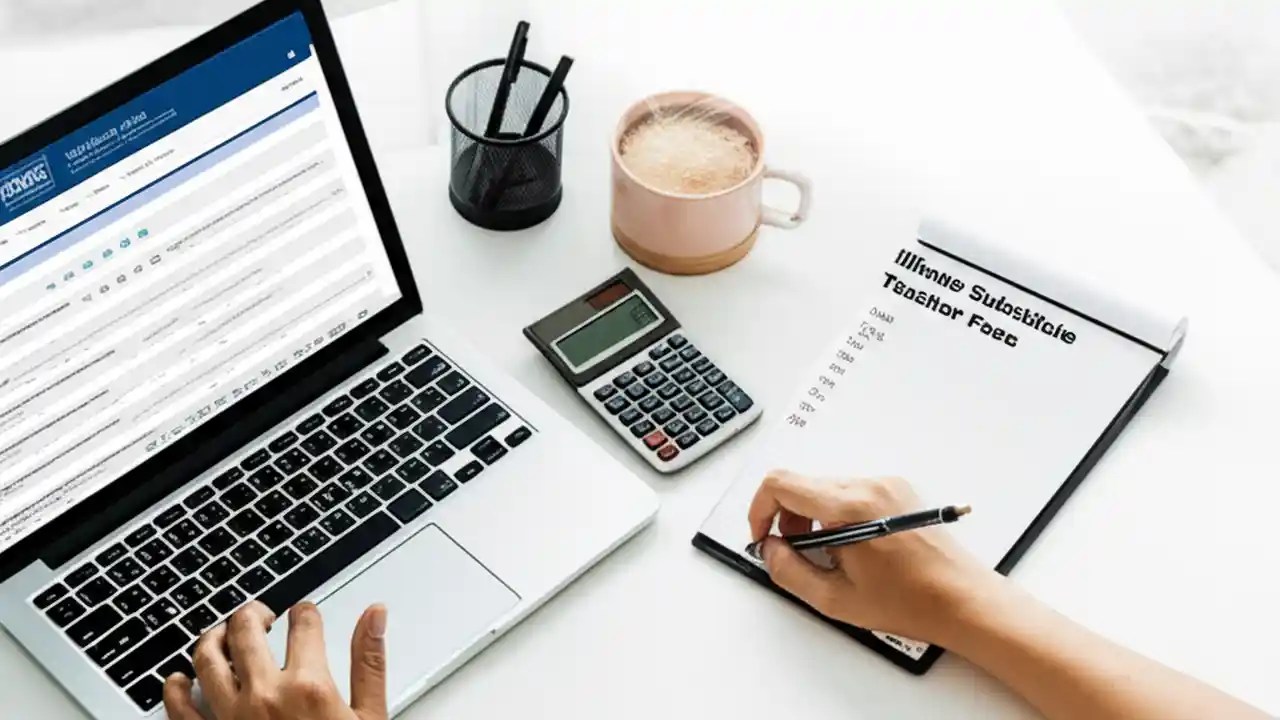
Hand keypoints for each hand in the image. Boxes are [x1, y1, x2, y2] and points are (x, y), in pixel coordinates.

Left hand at [162, 601, 388, 719]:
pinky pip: (177, 706)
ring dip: (214, 638)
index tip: (305, 614)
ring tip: (225, 637)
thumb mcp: (368, 719)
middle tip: (262, 616)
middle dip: (255, 613)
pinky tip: (180, 680)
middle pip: (247, 628)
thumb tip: (375, 615)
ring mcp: (230, 718)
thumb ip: (369, 662)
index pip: (303, 622)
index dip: (305, 610)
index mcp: (309, 687)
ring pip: (206, 656)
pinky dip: (174, 687)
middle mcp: (265, 696)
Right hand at [748, 471, 1001, 644]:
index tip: (763, 535)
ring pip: (824, 488)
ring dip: (811, 518)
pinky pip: (849, 493)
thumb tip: (770, 550)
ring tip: (826, 555)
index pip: (781, 483)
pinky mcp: (896, 491)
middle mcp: (868, 486)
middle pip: (801, 484)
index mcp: (851, 507)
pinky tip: (850, 547)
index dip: (760, 509)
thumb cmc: (912, 602)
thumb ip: (790, 571)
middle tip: (794, 553)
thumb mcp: (836, 599)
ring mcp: (885, 485)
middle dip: (786, 518)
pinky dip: (836, 515)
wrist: (963, 599)